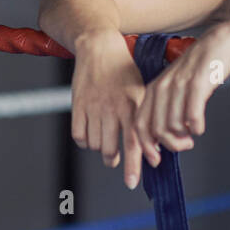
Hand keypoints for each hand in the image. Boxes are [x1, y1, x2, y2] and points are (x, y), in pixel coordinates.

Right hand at [69, 32, 161, 183]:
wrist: (98, 47)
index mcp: (131, 105)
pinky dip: (85, 141)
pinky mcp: (78, 105)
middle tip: (115, 159)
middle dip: (114, 159)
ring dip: (101, 149)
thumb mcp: (141, 90)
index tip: (132, 182)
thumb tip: (152, 146)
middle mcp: (112, 108)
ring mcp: (93, 107)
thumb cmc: (124, 71)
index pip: (133, 142)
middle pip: (110, 149)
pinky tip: (91, 135)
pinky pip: (79, 136)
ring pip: (95, 144)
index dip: (134, 164)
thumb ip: (144, 118)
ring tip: (105, 143)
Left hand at [127, 22, 229, 183]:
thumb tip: (160, 139)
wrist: (218, 43)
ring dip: (184, 139)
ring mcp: (179, 86)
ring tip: (192, 137)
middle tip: (184, 145)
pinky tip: (199, 128)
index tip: (156, 160)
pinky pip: (192, 115)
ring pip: (173, 126)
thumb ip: (164, 110)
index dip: (146, 147)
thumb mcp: (173, 87)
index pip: (140, 125)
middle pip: (156, 130)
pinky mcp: (197, 84)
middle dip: (170, 146)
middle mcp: (162, 88)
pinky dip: (195, 127)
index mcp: (153, 90)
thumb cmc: (197, 69)